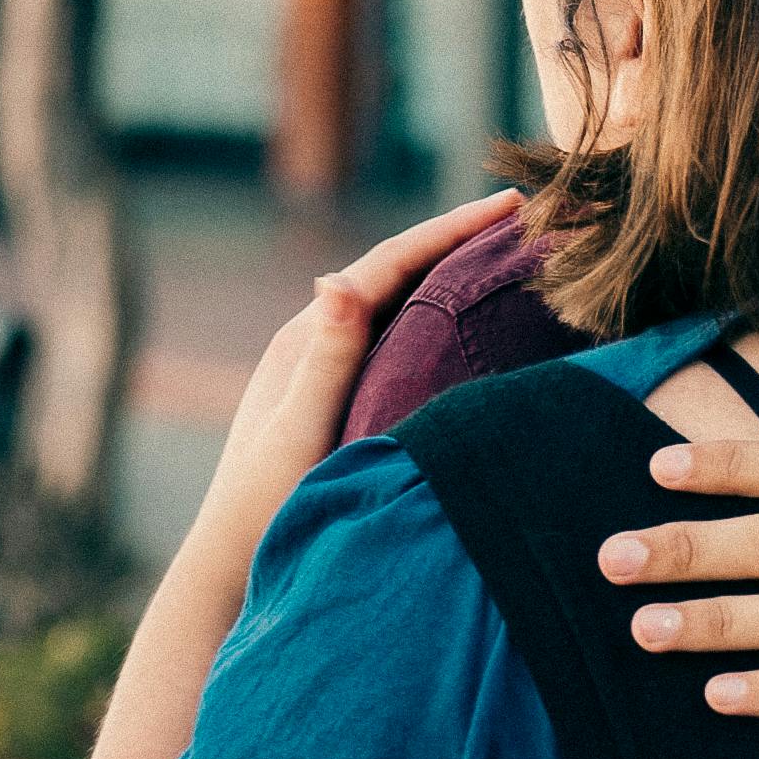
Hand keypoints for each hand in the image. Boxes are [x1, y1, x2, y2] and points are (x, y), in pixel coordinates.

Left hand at [178, 193, 522, 594]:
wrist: (233, 556)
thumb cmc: (267, 501)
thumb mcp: (301, 429)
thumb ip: (326, 359)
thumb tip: (339, 279)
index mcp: (308, 335)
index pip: (390, 263)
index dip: (451, 229)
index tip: (510, 203)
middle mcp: (315, 339)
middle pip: (397, 271)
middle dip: (458, 239)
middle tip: (526, 216)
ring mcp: (325, 366)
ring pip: (399, 302)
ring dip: (449, 273)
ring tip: (509, 255)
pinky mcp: (336, 394)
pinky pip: (397, 337)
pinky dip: (437, 316)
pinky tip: (467, 326)